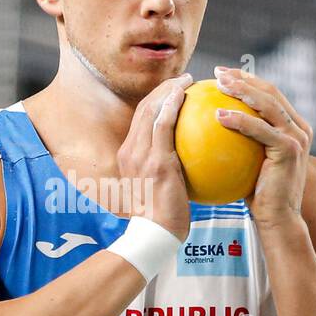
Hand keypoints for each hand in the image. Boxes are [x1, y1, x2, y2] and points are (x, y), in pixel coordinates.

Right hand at [117, 72, 192, 239]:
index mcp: (128, 157)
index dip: (156, 101)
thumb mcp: (158, 190)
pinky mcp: (156, 161)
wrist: (154, 234)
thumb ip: (166, 172)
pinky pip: (163, 124)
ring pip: (151, 110)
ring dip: (169, 90)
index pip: (141, 120)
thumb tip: (186, 164)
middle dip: (162, 89)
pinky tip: (186, 94)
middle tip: (183, 80)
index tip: (174, 93)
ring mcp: (140, 155)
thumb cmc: (162, 218)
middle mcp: (130, 151)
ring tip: (187, 81)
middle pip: (144, 109)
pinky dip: (172, 104)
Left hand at [211, 66, 312, 228]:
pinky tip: (218, 115)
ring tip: (218, 85)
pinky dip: (240, 120)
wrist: (277, 218)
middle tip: (218, 74)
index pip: (269, 94)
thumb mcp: (249, 162)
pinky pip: (260, 129)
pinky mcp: (290, 148)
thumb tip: (210, 125)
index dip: (247, 80)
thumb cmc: (258, 194)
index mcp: (292, 126)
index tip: (222, 75)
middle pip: (270, 92)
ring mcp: (297, 137)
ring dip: (242, 90)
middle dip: (243, 78)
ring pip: (268, 104)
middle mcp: (299, 128)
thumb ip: (241, 141)